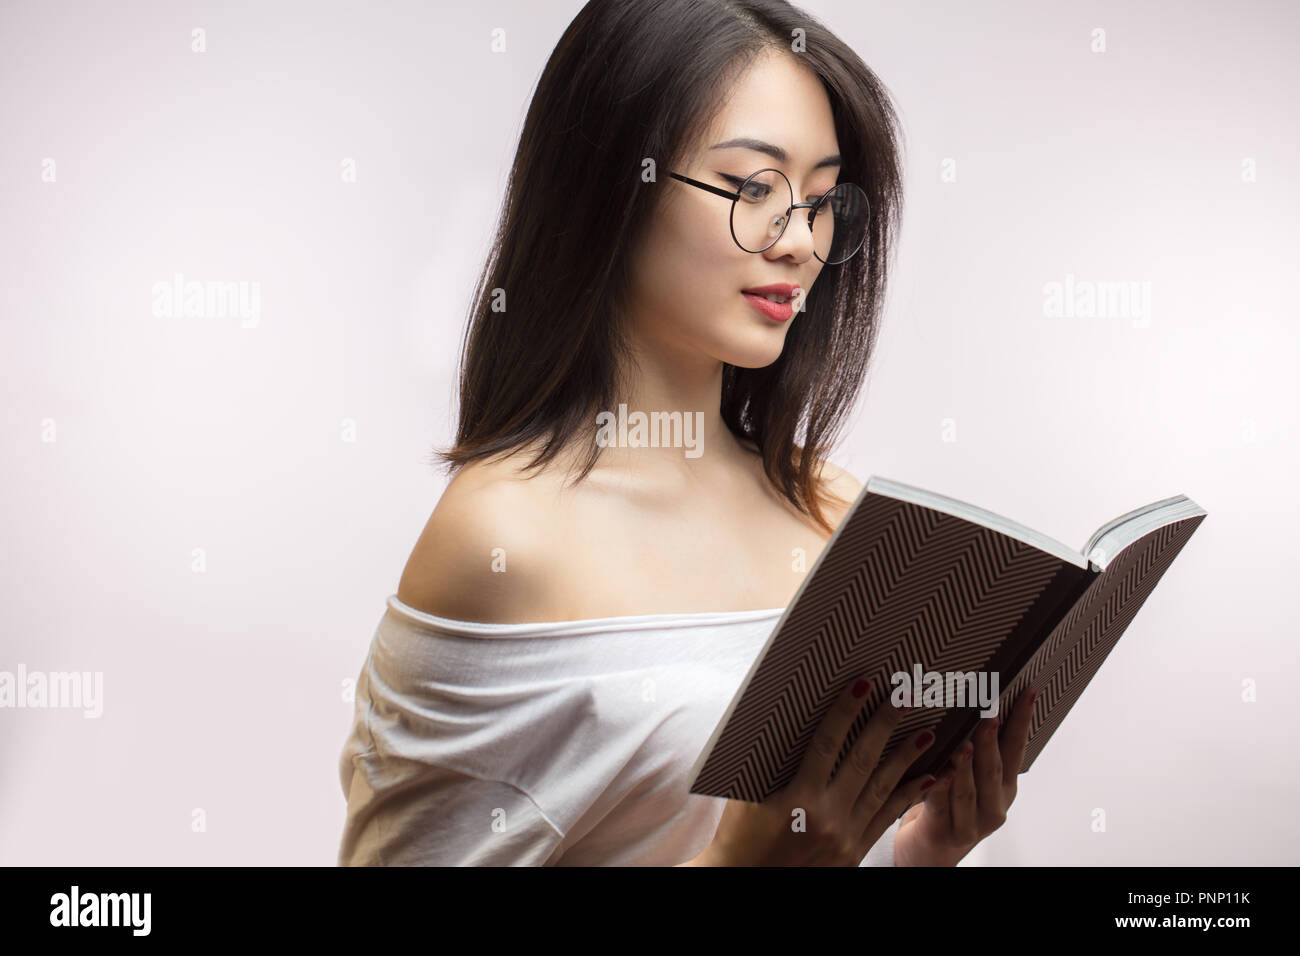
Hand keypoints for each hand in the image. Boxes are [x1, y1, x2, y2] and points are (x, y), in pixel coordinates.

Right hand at [700, 673, 938, 865]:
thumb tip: (791, 718)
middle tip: (906, 697)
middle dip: (885, 725)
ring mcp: (844, 837)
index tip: (862, 684)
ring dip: (907, 758)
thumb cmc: (741, 834)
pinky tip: (927, 778)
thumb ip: (774, 761)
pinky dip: (907, 796)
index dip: (845, 711)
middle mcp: (827, 817)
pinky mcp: (853, 852)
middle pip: (862, 761)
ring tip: (928, 733)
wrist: (748, 881)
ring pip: (882, 789)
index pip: (827, 743)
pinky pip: (885, 818)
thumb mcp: (748, 794)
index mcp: (798, 799)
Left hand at [893, 687, 1036, 866]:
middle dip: (991, 741)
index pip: (1015, 750)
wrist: (929, 854)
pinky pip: (940, 807)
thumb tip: (977, 700)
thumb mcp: (970, 779)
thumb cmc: (950, 806)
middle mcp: (994, 807)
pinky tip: (938, 774)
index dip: (1021, 721)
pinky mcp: (943, 833)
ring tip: (965, 744)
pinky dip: (940, 789)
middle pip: (993, 769)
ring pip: (968, 789)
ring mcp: (970, 823)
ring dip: (966, 765)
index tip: (1028, 693)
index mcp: (1004, 790)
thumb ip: (976, 750)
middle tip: (989, 714)